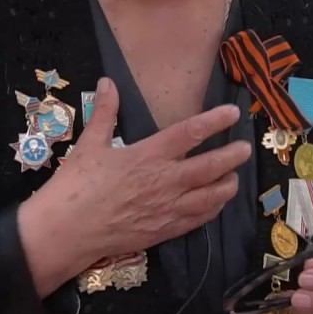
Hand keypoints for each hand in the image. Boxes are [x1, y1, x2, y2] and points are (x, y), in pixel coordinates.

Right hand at [19, 77, 250, 292]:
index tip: (233, 112)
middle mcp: (165, 181)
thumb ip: (105, 112)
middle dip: (232, 156)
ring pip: (210, 197)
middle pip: (210, 167)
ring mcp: (167, 209)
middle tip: (246, 148)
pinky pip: (197, 220)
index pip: (190, 133)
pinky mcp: (164, 231)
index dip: (214, 121)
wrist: (67, 231)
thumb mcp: (90, 144)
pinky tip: (215, 205)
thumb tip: (107, 82)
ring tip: (235, 178)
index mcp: (148, 155)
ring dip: (227, 186)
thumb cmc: (76, 185)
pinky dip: (211, 210)